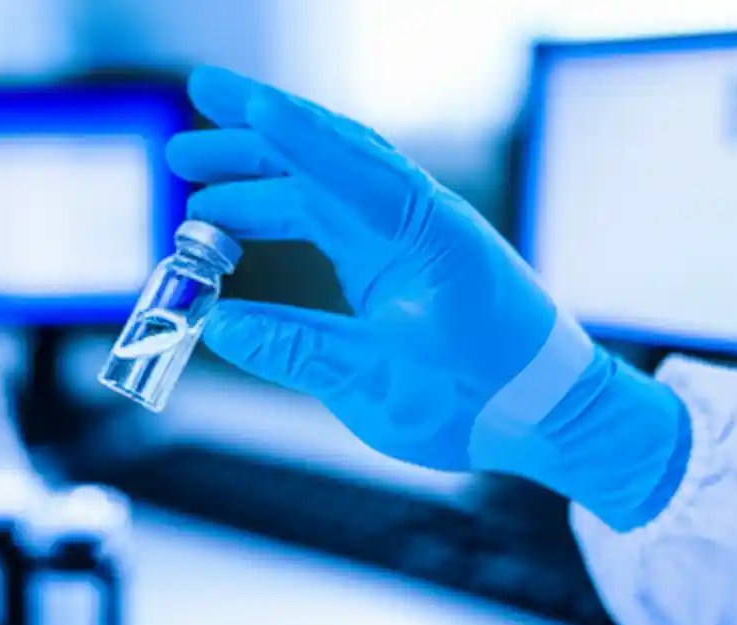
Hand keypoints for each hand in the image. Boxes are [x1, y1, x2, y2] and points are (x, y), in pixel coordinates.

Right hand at [167, 67, 690, 530]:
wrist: (549, 411)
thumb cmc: (485, 396)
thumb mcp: (381, 383)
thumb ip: (297, 350)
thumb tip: (216, 324)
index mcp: (428, 235)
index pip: (347, 166)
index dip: (286, 133)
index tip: (232, 101)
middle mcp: (418, 219)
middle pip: (325, 158)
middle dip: (254, 139)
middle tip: (186, 134)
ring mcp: (409, 236)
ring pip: (322, 187)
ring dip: (260, 182)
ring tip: (195, 196)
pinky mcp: (400, 260)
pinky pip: (333, 218)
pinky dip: (285, 214)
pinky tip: (245, 227)